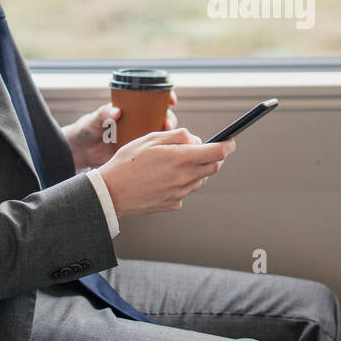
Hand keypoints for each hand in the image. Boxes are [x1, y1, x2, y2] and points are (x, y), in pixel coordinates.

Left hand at [66, 90, 178, 168]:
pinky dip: (159, 152)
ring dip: (168, 137)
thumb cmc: (87, 129)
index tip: (172, 100)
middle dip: (170, 120)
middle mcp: (138, 121)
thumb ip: (104, 113)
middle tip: (167, 125)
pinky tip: (164, 155)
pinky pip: (152, 151)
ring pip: (160, 134)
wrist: (81, 151)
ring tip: (168, 141)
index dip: (166, 97)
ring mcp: (138, 136)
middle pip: (162, 117)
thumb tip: (117, 112)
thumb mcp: (94, 119)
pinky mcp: (137, 152)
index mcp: (130, 109)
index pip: (153, 99)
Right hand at [97, 128, 236, 217]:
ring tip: (175, 164)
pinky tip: (164, 179)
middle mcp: (185, 177)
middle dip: (213, 157)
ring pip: (201, 179)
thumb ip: (178, 136)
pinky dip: (182, 183)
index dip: (228, 145)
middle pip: (214, 166)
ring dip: (197, 169)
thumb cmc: (127, 162)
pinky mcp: (173, 204)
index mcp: (182, 158)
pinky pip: (186, 191)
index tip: (230, 141)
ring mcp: (180, 193)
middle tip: (200, 150)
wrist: (111, 193)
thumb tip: (195, 139)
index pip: (219, 152)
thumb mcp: (150, 139)